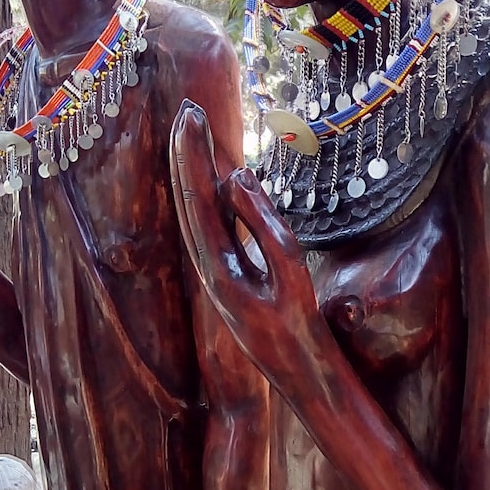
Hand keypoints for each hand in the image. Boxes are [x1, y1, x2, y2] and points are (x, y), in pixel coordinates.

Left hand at [171, 102, 326, 384]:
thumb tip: (236, 178)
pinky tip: (217, 183)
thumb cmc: (302, 328)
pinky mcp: (231, 280)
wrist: (302, 378)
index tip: (191, 115)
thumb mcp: (291, 271)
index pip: (198, 199)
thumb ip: (262, 222)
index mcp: (217, 268)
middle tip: (187, 112)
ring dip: (197, 175)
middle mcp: (209, 270)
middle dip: (188, 156)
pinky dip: (211, 198)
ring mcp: (218, 277)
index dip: (194, 155)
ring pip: (198, 215)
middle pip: (190, 201)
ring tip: (195, 137)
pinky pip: (214, 229)